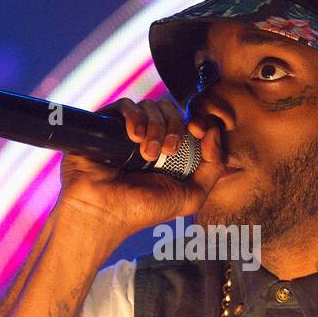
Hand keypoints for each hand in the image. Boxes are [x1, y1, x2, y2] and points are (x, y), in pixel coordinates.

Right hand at [57, 96, 226, 239]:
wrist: (103, 212)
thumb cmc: (144, 209)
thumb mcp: (191, 196)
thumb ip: (213, 167)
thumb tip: (214, 131)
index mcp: (171, 150)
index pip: (189, 121)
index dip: (197, 121)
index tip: (198, 131)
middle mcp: (150, 137)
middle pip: (172, 110)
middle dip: (174, 127)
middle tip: (168, 152)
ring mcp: (128, 129)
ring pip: (151, 106)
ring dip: (155, 127)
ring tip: (147, 154)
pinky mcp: (107, 124)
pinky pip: (127, 104)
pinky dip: (135, 117)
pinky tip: (133, 137)